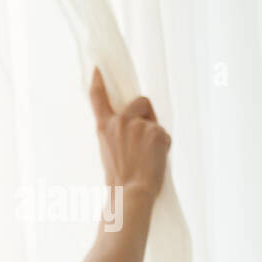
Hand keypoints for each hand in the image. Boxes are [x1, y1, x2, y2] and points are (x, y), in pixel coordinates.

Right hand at [88, 67, 171, 200]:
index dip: (98, 81)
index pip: (99, 99)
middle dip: (145, 114)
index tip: (98, 68)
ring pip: (154, 118)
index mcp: (104, 128)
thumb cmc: (120, 178)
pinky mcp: (157, 132)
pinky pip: (163, 133)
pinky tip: (155, 158)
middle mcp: (120, 122)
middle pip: (140, 102)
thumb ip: (119, 132)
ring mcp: (139, 126)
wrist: (131, 192)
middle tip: (144, 137)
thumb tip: (138, 121)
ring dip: (153, 131)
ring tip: (147, 154)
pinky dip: (163, 144)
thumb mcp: (109, 151)